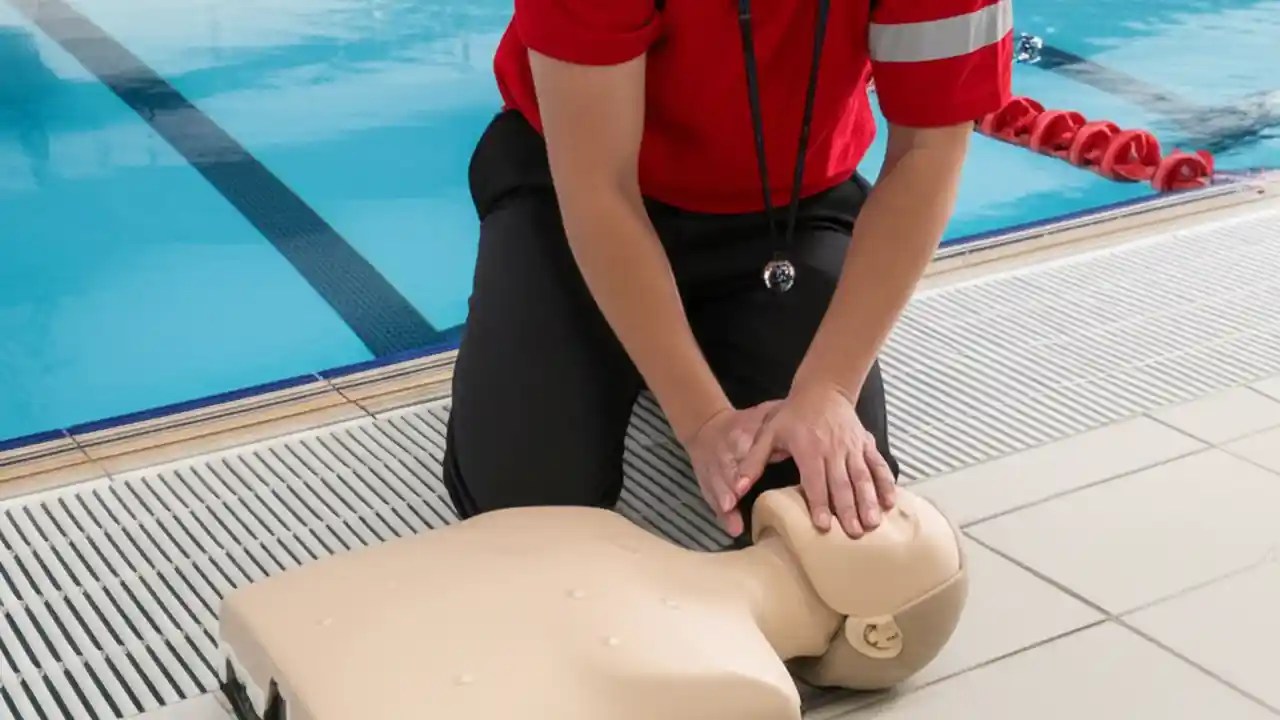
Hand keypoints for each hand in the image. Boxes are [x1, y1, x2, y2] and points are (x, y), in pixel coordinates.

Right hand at [682, 402, 781, 535]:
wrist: (707, 429)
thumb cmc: (745, 424)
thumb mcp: (761, 414)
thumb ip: (777, 416)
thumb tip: (799, 415)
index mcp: (739, 435)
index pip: (741, 449)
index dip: (742, 463)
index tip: (742, 480)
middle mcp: (723, 453)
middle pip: (723, 470)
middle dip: (727, 486)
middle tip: (732, 501)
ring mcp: (713, 470)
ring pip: (716, 487)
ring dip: (723, 503)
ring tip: (732, 520)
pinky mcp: (708, 485)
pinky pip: (713, 500)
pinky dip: (722, 516)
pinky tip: (733, 529)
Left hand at [738, 383, 895, 536]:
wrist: (822, 390)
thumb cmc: (792, 415)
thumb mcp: (768, 433)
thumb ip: (753, 461)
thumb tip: (738, 487)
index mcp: (809, 448)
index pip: (815, 480)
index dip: (820, 503)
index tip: (823, 525)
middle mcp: (833, 449)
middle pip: (842, 483)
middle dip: (848, 510)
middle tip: (853, 534)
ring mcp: (852, 447)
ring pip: (863, 477)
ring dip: (869, 501)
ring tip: (873, 524)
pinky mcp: (865, 444)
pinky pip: (877, 465)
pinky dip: (885, 483)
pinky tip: (890, 502)